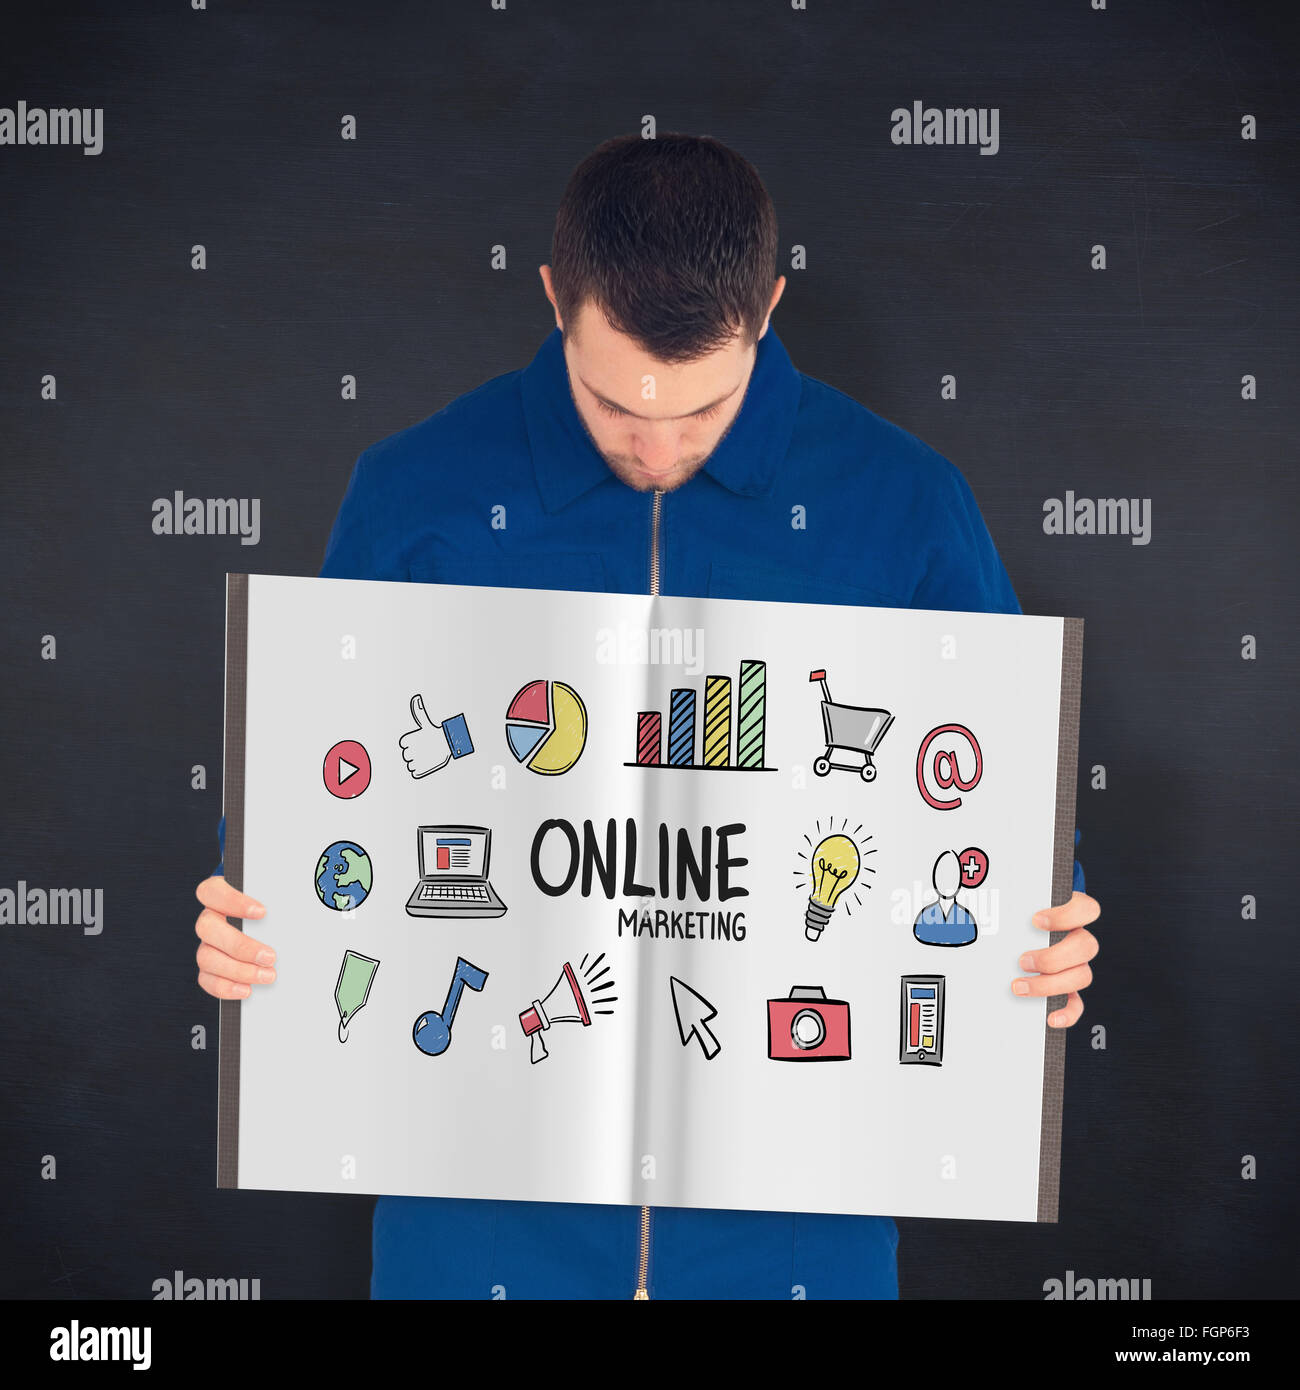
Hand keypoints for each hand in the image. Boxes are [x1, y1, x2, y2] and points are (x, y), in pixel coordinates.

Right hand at [194, 875, 274, 998]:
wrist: (271, 924)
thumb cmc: (272, 906)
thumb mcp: (275, 897)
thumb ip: (279, 898)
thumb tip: (299, 902)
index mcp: (219, 895)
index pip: (211, 892)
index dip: (232, 902)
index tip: (262, 912)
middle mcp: (210, 918)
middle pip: (207, 928)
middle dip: (240, 946)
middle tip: (270, 956)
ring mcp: (207, 943)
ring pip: (206, 957)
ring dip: (238, 970)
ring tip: (267, 975)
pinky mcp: (210, 967)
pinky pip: (207, 979)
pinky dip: (226, 987)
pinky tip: (247, 989)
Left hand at [399, 693, 452, 777]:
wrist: (450, 745)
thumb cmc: (437, 734)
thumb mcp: (426, 723)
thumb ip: (418, 712)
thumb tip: (416, 698)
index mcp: (406, 741)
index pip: (404, 745)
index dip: (412, 744)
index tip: (421, 741)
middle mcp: (408, 751)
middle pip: (406, 755)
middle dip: (415, 753)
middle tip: (426, 749)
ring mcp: (413, 761)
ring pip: (410, 764)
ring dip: (418, 761)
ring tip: (427, 756)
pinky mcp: (418, 770)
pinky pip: (414, 772)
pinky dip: (419, 770)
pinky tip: (426, 764)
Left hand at [1012, 891, 1098, 1027]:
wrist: (1003, 938)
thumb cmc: (1006, 918)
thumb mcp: (1004, 909)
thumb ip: (999, 903)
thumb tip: (972, 912)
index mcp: (1066, 913)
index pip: (1086, 909)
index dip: (1068, 915)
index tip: (1035, 921)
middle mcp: (1075, 939)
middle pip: (1087, 946)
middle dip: (1053, 957)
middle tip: (1022, 961)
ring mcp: (1074, 964)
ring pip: (1083, 975)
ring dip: (1051, 984)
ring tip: (1019, 986)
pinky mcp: (1066, 988)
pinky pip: (1076, 1004)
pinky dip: (1067, 1013)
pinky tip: (1050, 1017)